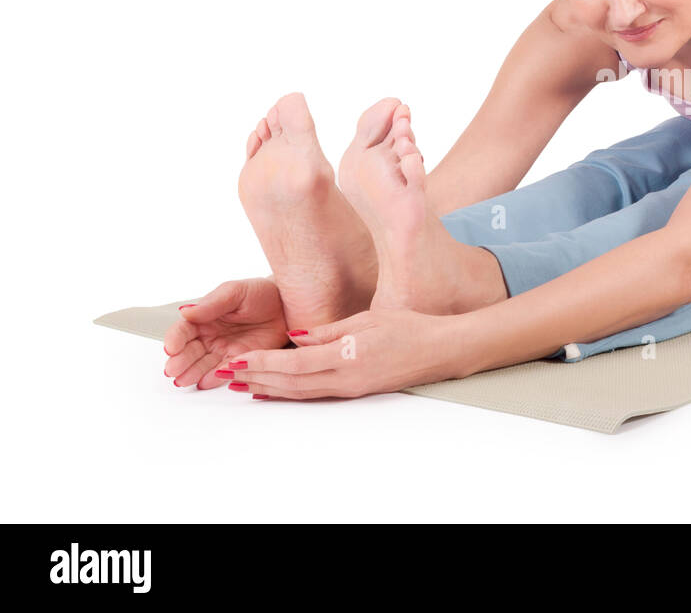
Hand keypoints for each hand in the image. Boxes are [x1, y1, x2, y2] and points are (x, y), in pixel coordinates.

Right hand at [163, 277, 289, 388]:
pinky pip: (224, 371)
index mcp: (204, 316)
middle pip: (189, 350)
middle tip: (173, 370)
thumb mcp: (236, 292)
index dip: (175, 339)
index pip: (184, 330)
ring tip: (183, 381)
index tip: (171, 348)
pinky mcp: (240, 360)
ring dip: (191, 373)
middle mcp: (210, 335)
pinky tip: (204, 382)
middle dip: (179, 361)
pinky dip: (214, 378)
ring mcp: (223, 349)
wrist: (289, 305)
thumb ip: (212, 303)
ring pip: (202, 364)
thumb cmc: (261, 293)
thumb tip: (185, 311)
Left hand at [221, 308, 469, 399]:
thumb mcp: (366, 319)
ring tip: (243, 387)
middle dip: (257, 379)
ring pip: (301, 393)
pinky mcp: (356, 391)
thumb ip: (328, 331)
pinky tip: (277, 390)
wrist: (441, 350)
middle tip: (227, 376)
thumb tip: (294, 338)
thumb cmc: (409, 328)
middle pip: (291, 384)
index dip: (263, 364)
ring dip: (270, 390)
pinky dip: (291, 392)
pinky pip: (316, 394)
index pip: (294, 364)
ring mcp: (351, 388)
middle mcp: (346, 379)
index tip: (238, 361)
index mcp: (347, 356)